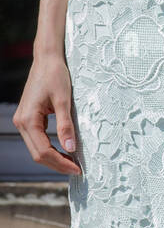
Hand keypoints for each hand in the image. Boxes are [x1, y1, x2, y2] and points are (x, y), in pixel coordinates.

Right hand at [13, 46, 81, 175]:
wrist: (47, 58)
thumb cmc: (55, 75)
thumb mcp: (64, 100)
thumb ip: (66, 125)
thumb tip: (70, 148)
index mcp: (28, 120)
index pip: (43, 151)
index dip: (60, 163)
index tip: (77, 168)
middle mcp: (21, 123)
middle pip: (37, 154)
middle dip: (57, 164)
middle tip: (77, 169)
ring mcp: (23, 121)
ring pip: (36, 148)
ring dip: (53, 157)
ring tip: (72, 162)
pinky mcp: (29, 118)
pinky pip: (38, 139)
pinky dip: (50, 147)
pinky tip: (64, 149)